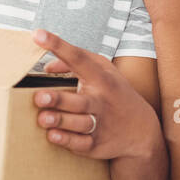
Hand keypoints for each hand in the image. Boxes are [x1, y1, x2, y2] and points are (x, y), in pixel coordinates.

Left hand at [30, 28, 160, 160]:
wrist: (141, 130)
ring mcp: (100, 123)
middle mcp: (100, 100)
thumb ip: (73, 64)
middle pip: (79, 100)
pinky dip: (66, 140)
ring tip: (43, 118)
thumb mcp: (103, 72)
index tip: (38, 35)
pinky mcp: (97, 144)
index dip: (58, 45)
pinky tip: (53, 135)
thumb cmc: (115, 94)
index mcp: (100, 78)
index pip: (78, 58)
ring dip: (60, 121)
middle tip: (39, 97)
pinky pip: (80, 143)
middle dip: (59, 99)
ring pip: (78, 123)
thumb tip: (47, 67)